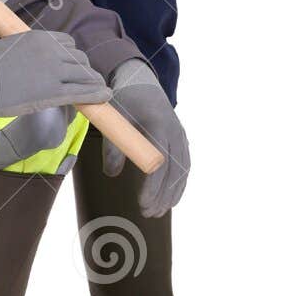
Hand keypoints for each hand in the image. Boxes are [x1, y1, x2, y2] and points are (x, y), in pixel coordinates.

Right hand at [0, 31, 105, 118]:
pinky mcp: (54, 93)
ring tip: (101, 89)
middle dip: (84, 69)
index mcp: (40, 37)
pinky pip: (82, 92)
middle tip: (87, 79)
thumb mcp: (12, 45)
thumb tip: (35, 58)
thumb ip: (30, 49)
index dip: (72, 55)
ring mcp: (54, 72)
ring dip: (94, 82)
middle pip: (79, 58)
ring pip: (84, 74)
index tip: (73, 65)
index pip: (68, 42)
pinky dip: (96, 94)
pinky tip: (105, 96)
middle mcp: (51, 51)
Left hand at [103, 57, 189, 214]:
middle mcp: (173, 130)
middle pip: (173, 170)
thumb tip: (112, 173)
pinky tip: (171, 200)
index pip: (159, 162)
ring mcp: (180, 135)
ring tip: (158, 212)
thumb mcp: (115, 119)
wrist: (141, 81)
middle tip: (147, 213)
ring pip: (182, 170)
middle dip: (162, 195)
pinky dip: (179, 184)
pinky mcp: (181, 139)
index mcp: (157, 124)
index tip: (143, 203)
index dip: (152, 186)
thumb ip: (113, 145)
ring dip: (172, 193)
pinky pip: (184, 166)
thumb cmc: (124, 100)